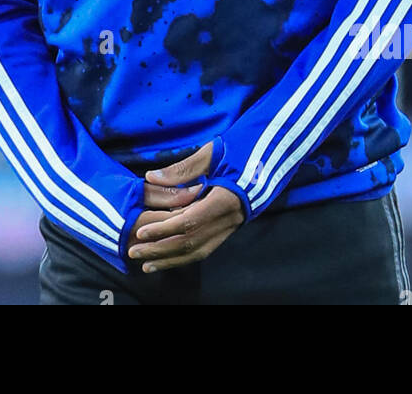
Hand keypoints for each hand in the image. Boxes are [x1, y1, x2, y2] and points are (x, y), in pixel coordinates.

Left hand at [127, 142, 244, 272]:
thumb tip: (151, 178)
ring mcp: (233, 225)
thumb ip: (183, 168)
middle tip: (134, 252)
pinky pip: (207, 246)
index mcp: (226, 199)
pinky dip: (186, 255)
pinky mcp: (232, 226)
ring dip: (171, 259)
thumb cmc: (246, 146)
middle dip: (161, 249)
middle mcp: (231, 218)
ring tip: (147, 265)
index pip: (190, 222)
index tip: (141, 233)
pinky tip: (170, 258)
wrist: (276, 152)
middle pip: (191, 242)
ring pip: (199, 250)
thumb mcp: (214, 151)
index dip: (164, 229)